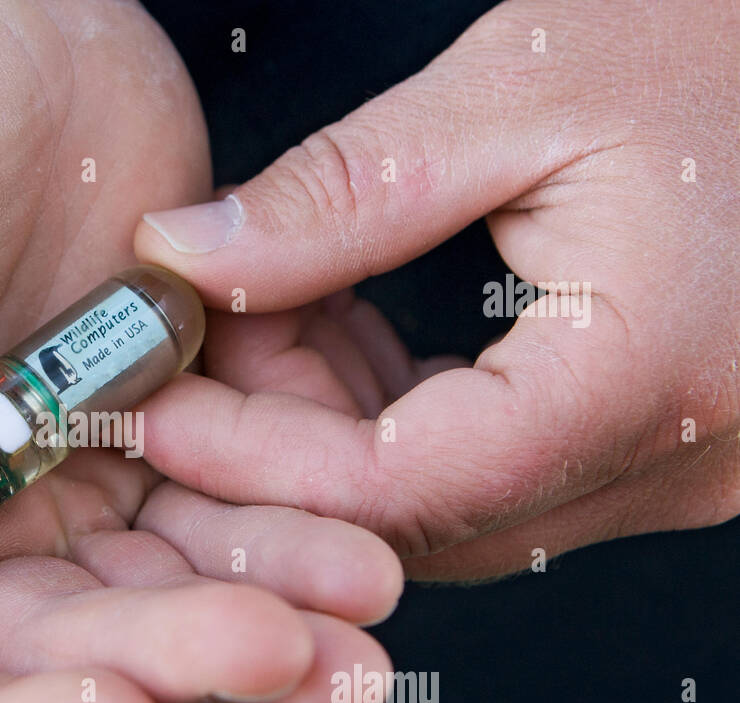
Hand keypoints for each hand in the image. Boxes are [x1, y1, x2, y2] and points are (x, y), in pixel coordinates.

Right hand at [0, 0, 398, 702]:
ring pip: (170, 610)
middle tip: (287, 644)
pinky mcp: (164, 429)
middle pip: (63, 671)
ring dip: (269, 626)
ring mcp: (63, 490)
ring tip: (358, 613)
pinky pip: (240, 510)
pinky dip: (300, 533)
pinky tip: (364, 541)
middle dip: (177, 668)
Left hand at [135, 0, 739, 579]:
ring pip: (448, 513)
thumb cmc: (721, 38)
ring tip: (267, 326)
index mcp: (645, 380)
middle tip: (196, 357)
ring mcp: (680, 470)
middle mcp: (677, 463)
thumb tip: (181, 258)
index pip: (401, 488)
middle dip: (277, 456)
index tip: (152, 411)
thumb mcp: (517, 91)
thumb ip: (338, 197)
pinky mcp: (664, 449)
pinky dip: (401, 428)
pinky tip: (350, 340)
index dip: (253, 463)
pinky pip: (494, 478)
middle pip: (415, 522)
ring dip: (332, 442)